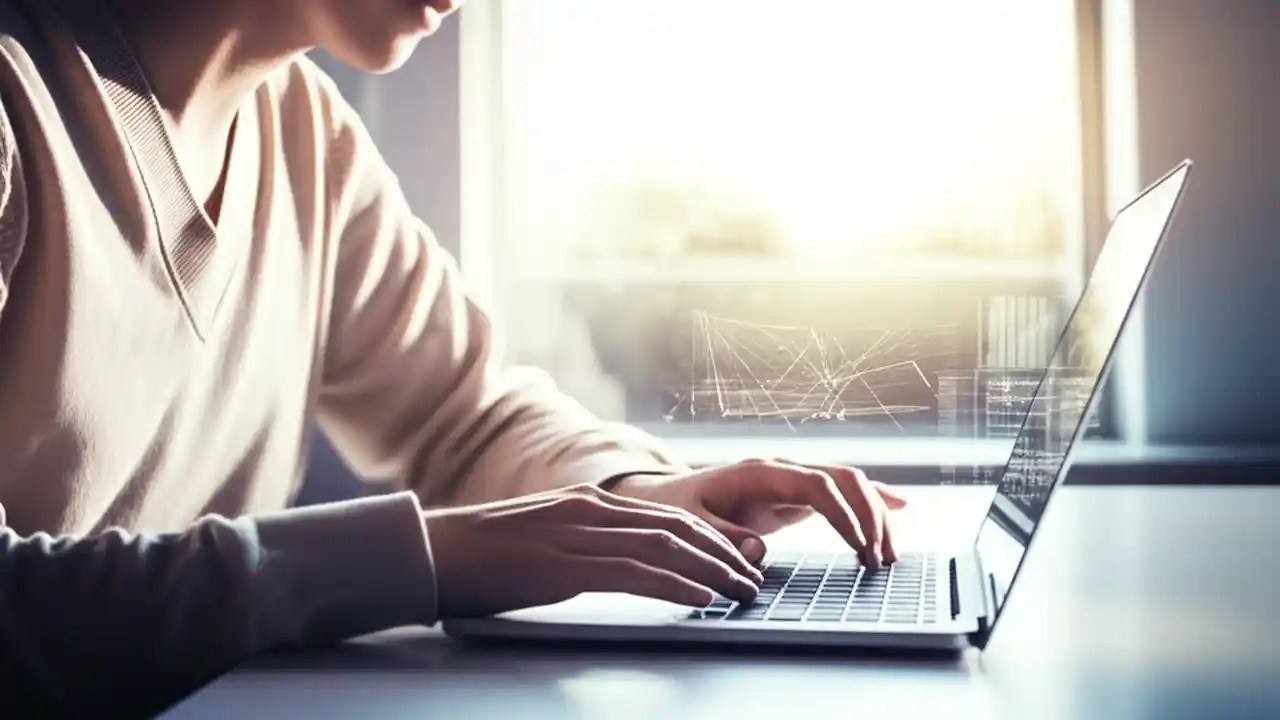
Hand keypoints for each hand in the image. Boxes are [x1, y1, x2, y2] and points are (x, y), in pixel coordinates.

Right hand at [424, 483, 762, 617]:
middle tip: (752, 576)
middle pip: (675, 526)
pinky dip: (676, 584)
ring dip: (711, 570)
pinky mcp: (565, 564)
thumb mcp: (543, 540)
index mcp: (586, 502)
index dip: (709, 537)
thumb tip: (619, 565)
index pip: (664, 514)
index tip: (736, 557)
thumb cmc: (481, 555)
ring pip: (664, 547)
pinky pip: (634, 573)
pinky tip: (700, 597)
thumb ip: (583, 544)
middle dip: (722, 553)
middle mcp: (589, 509)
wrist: (432, 553)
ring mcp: (578, 534)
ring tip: (740, 590)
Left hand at [610, 459, 907, 567]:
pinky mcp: (794, 496)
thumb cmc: (675, 509)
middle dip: (869, 515)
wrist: (662, 497)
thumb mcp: (688, 524)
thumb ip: (722, 535)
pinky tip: (901, 507)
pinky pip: (840, 494)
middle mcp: (781, 470)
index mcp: (758, 472)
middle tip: (881, 559)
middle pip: (842, 479)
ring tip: (889, 555)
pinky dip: (870, 501)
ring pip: (847, 484)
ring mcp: (790, 481)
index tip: (860, 546)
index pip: (815, 484)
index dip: (843, 514)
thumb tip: (757, 549)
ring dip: (874, 514)